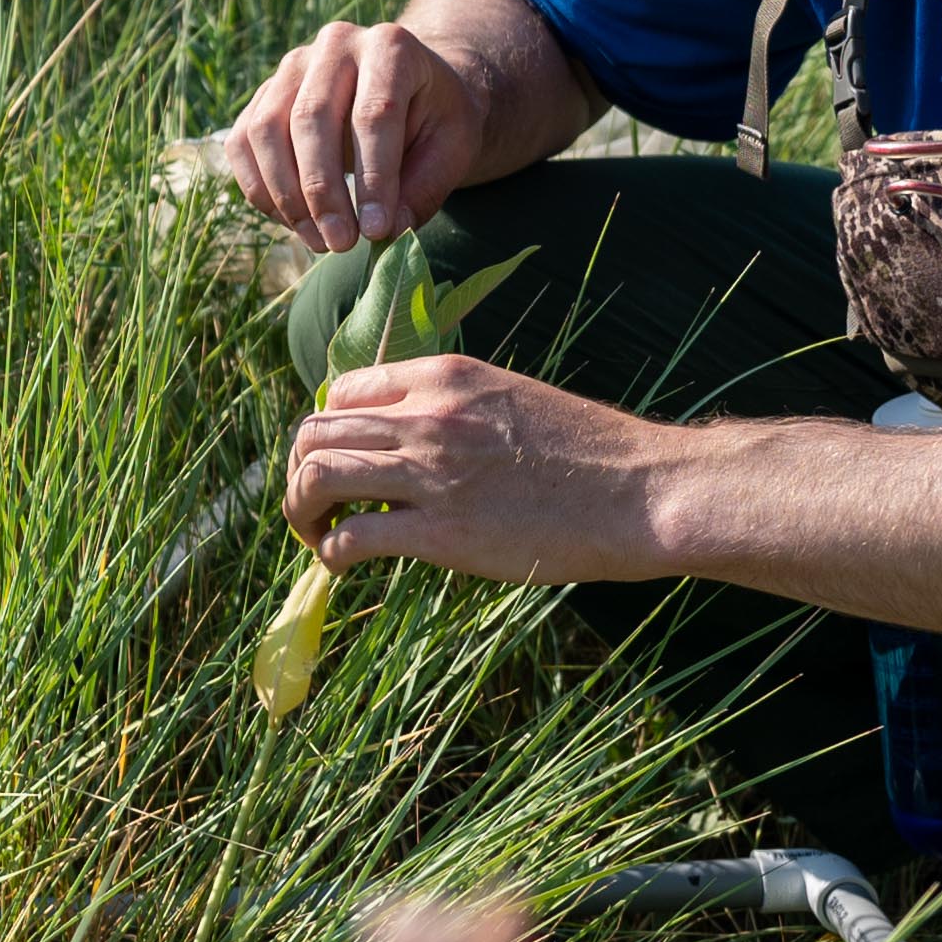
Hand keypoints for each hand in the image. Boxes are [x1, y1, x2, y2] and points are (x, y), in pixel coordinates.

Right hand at [222, 15, 502, 252]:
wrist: (410, 89)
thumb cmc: (434, 119)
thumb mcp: (452, 147)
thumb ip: (425, 187)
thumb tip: (387, 231)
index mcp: (391, 46)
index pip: (373, 114)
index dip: (373, 178)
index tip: (375, 231)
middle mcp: (335, 45)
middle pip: (310, 118)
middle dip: (322, 191)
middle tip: (341, 243)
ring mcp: (291, 65)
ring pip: (266, 130)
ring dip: (286, 195)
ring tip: (318, 241)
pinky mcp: (264, 92)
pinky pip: (242, 142)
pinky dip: (260, 189)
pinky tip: (291, 222)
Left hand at [283, 354, 682, 585]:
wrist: (642, 492)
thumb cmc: (590, 453)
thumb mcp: (512, 399)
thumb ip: (455, 407)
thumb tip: (411, 436)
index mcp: (445, 377)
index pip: (342, 389)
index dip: (327, 429)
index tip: (341, 461)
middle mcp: (427, 416)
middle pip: (315, 432)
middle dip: (299, 472)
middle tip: (315, 506)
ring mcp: (432, 473)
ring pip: (316, 476)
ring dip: (301, 511)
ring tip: (318, 536)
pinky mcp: (443, 532)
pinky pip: (352, 536)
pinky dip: (331, 552)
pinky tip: (345, 564)